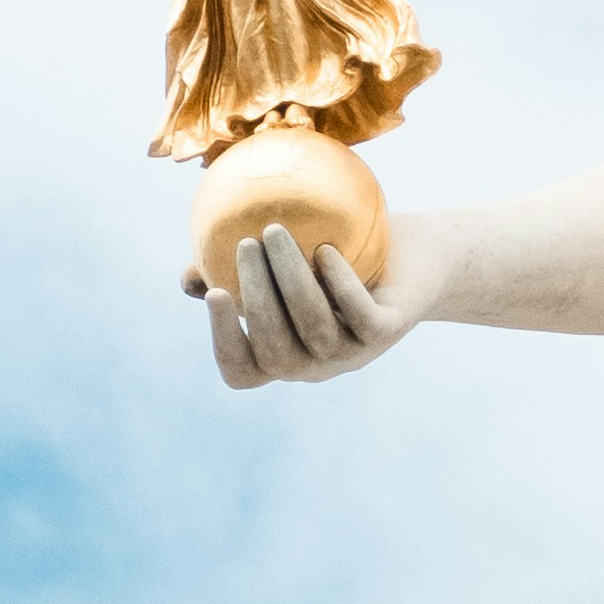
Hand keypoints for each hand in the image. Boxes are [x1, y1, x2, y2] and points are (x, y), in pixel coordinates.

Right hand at [206, 224, 421, 392]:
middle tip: (247, 243)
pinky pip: (361, 316)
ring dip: (291, 280)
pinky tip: (326, 250)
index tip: (217, 294)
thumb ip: (234, 268)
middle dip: (256, 296)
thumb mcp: (283, 258)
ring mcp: (351, 353)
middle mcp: (313, 363)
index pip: (243, 372)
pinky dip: (341, 285)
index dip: (225, 343)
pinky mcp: (386, 333)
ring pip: (315, 329)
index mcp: (282, 354)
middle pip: (276, 349)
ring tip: (274, 231)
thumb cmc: (338, 253)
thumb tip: (189, 277)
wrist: (415, 257)